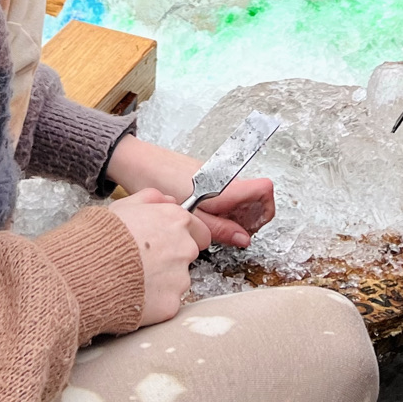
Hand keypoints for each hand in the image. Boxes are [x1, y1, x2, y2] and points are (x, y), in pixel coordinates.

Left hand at [102, 134, 272, 247]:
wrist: (137, 162)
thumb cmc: (158, 183)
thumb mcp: (191, 216)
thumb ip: (221, 228)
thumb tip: (244, 238)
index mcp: (226, 185)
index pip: (265, 189)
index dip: (264, 209)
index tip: (250, 227)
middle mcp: (225, 176)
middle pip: (254, 196)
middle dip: (246, 217)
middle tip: (227, 232)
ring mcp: (215, 174)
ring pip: (238, 196)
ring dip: (230, 213)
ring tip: (208, 224)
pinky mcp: (204, 175)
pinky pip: (222, 192)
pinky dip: (217, 206)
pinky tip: (198, 214)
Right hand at [109, 189, 209, 325]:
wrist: (84, 272)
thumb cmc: (99, 238)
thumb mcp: (121, 206)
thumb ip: (150, 199)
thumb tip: (165, 199)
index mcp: (175, 221)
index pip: (199, 231)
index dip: (185, 237)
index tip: (170, 243)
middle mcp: (184, 248)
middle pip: (187, 257)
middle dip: (171, 260)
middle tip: (143, 262)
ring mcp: (179, 278)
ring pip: (177, 282)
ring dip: (161, 283)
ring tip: (133, 279)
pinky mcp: (170, 304)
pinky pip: (166, 304)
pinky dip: (153, 303)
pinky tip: (132, 295)